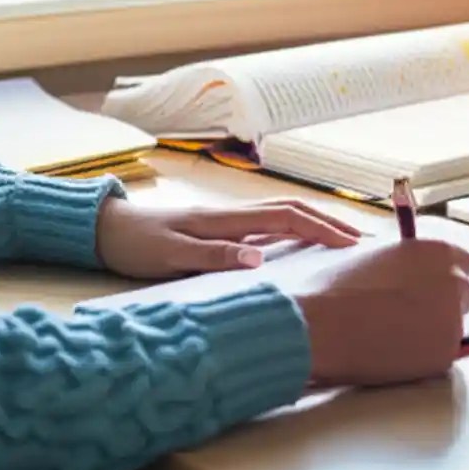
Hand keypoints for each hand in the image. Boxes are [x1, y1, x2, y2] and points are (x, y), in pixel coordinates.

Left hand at [95, 197, 361, 279]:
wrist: (105, 228)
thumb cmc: (136, 243)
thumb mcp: (171, 255)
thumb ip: (214, 256)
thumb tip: (259, 260)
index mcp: (227, 219)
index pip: (287, 218)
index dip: (322, 230)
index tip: (351, 246)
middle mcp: (233, 215)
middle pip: (294, 209)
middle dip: (330, 222)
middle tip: (362, 240)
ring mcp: (228, 220)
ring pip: (284, 214)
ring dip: (316, 222)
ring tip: (342, 239)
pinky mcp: (221, 229)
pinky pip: (269, 226)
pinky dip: (296, 230)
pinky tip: (302, 244)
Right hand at [297, 240, 468, 386]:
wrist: (324, 327)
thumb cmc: (338, 291)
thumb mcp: (379, 259)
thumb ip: (407, 264)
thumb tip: (413, 274)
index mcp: (436, 252)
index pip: (463, 263)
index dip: (444, 278)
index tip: (434, 289)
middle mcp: (453, 281)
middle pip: (463, 295)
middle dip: (444, 306)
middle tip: (411, 318)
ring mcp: (453, 319)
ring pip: (451, 328)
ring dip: (432, 332)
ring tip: (393, 337)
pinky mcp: (445, 353)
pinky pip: (439, 355)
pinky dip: (423, 358)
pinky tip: (393, 354)